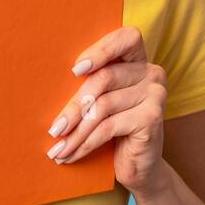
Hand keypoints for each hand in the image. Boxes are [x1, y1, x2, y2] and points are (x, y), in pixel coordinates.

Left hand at [44, 25, 167, 196]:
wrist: (139, 166)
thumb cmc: (114, 131)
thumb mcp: (101, 103)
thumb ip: (90, 85)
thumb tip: (48, 80)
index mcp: (138, 61)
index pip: (127, 37)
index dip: (102, 49)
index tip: (75, 70)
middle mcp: (152, 73)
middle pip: (104, 78)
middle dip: (74, 107)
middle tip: (54, 130)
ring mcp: (155, 94)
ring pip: (103, 106)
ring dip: (76, 131)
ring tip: (58, 149)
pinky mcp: (152, 118)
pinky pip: (108, 127)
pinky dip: (85, 143)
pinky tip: (71, 155)